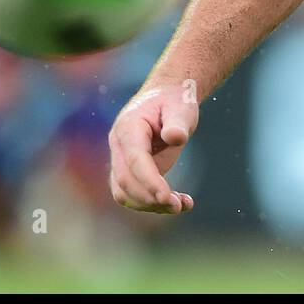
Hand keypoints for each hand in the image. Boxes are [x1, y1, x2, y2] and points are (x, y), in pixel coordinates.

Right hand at [107, 80, 198, 213]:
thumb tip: (175, 137)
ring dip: (150, 205)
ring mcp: (122, 160)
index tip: (166, 196)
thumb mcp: (182, 106)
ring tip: (181, 205)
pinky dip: (155, 203)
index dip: (149, 180)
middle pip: (125, 180)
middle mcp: (120, 145)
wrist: (169, 98)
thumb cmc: (176, 101)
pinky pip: (135, 194)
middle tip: (178, 206)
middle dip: (149, 197)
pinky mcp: (132, 172)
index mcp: (129, 126)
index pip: (135, 159)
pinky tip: (183, 203)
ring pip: (125, 192)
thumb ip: (178, 122)